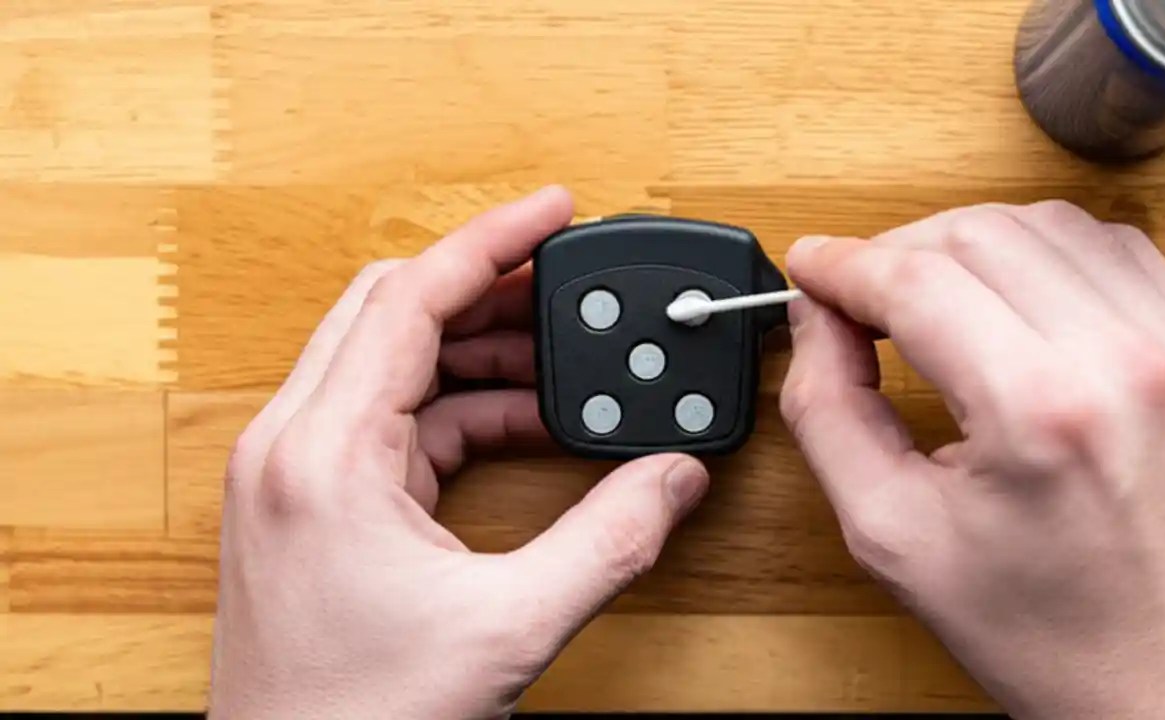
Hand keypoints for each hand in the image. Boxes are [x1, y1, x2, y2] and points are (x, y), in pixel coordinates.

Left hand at [208, 187, 709, 719]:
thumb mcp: (509, 628)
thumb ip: (609, 541)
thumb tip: (672, 478)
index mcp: (323, 454)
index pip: (411, 298)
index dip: (492, 241)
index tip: (552, 209)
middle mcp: (292, 447)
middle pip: (392, 312)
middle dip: (487, 288)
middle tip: (564, 279)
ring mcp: (293, 475)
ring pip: (388, 362)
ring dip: (475, 350)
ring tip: (560, 358)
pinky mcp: (308, 503)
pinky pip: (387, 419)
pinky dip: (455, 407)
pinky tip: (520, 422)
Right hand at [780, 201, 1164, 719]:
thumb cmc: (1040, 630)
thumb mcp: (888, 533)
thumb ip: (827, 408)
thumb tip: (817, 318)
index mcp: (1041, 413)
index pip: (917, 279)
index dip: (843, 264)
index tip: (809, 267)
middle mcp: (1128, 364)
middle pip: (979, 232)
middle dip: (898, 249)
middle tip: (860, 296)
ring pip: (1051, 224)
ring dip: (971, 243)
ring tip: (932, 295)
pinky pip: (1119, 253)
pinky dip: (1048, 256)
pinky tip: (1012, 298)